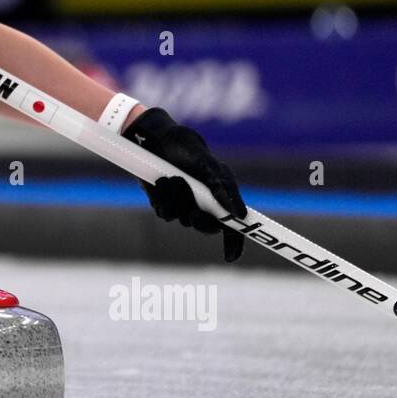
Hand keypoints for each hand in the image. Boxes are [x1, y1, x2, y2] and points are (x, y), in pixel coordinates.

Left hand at [121, 107, 248, 262]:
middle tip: (193, 212)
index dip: (234, 243)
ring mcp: (183, 206)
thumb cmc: (188, 149)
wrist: (157, 140)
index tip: (230, 256)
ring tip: (172, 178)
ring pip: (182, 219)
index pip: (232, 226)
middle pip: (206, 228)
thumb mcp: (208, 164)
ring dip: (178, 201)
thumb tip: (239, 213)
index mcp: (221, 196)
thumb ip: (223, 187)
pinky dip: (163, 200)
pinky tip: (160, 182)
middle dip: (200, 222)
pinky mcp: (163, 204)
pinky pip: (164, 213)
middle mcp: (203, 205)